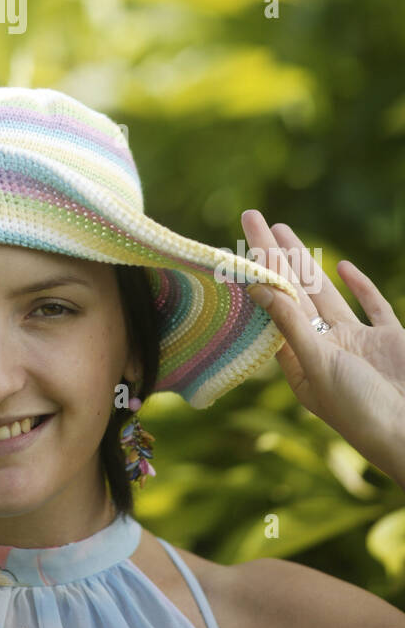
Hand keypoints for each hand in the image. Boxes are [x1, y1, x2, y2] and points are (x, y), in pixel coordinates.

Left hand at [241, 210, 404, 484]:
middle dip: (273, 255)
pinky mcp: (389, 341)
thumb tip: (255, 285)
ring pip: (326, 292)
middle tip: (252, 217)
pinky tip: (343, 266)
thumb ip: (289, 324)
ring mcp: (359, 343)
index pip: (272, 303)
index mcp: (300, 359)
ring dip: (306, 262)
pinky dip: (361, 287)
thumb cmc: (361, 410)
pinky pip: (373, 307)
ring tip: (284, 230)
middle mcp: (325, 347)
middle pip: (292, 290)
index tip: (238, 241)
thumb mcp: (318, 364)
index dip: (257, 270)